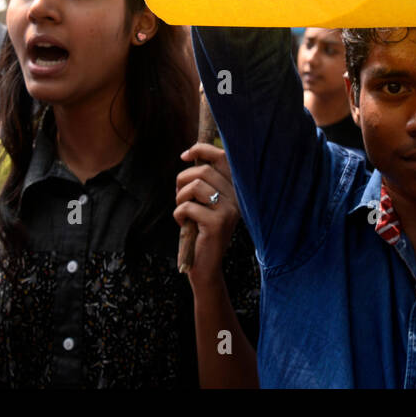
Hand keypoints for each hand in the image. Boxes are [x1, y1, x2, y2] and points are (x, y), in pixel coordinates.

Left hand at [175, 143, 240, 291]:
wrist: (205, 267)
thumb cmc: (200, 231)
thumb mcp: (203, 203)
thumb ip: (202, 182)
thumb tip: (189, 155)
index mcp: (235, 191)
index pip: (223, 157)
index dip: (202, 149)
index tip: (184, 156)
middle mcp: (237, 198)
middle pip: (203, 170)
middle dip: (182, 180)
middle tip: (179, 196)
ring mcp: (229, 211)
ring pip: (195, 185)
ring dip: (180, 197)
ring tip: (182, 210)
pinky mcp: (217, 223)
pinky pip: (188, 206)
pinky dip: (178, 213)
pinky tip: (182, 223)